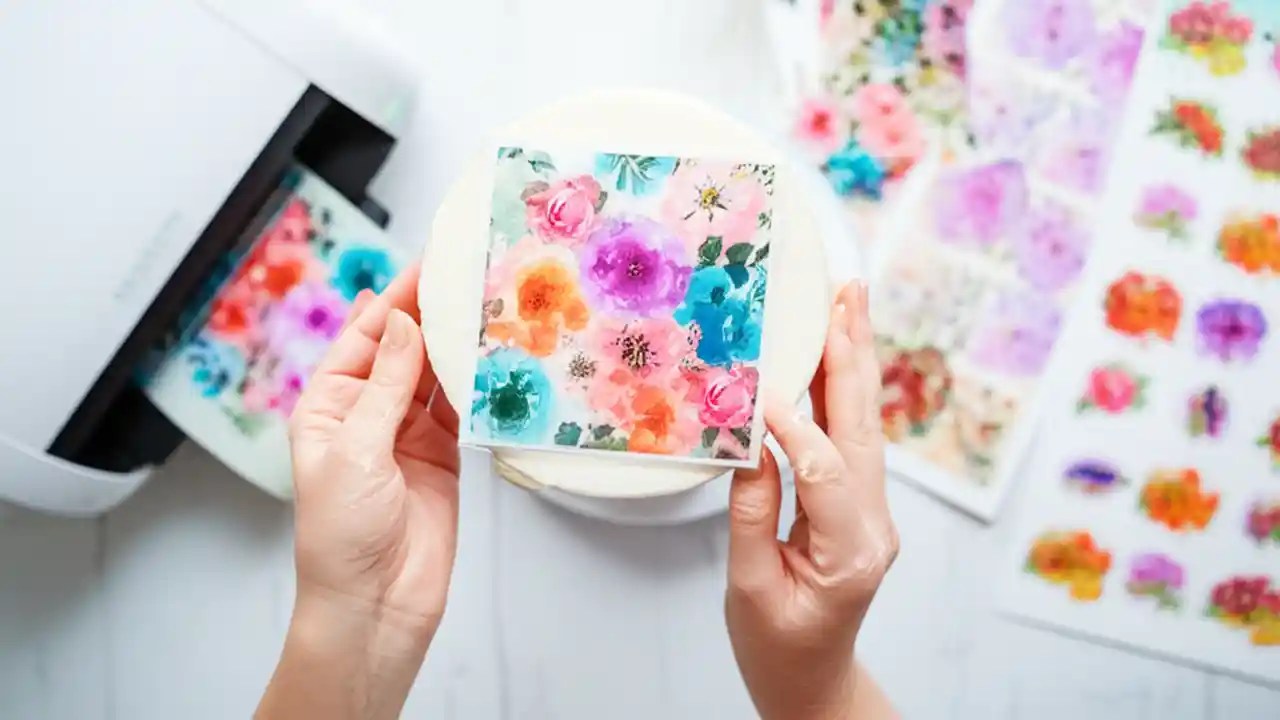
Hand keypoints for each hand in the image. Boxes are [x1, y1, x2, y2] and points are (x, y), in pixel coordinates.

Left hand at [258, 265, 460, 719]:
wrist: (375, 605)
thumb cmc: (341, 534)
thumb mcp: (356, 449)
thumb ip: (386, 385)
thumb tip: (401, 320)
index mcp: (330, 404)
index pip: (365, 336)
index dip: (396, 299)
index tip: (429, 263)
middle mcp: (368, 413)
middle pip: (403, 349)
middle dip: (432, 315)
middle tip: (470, 275)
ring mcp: (407, 435)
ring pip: (436, 376)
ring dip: (458, 346)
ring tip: (489, 307)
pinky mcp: (443, 458)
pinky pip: (461, 410)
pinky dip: (477, 385)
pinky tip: (495, 358)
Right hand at [725, 281, 899, 719]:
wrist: (811, 679)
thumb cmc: (778, 647)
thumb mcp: (751, 589)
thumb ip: (752, 516)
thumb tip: (753, 444)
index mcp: (851, 552)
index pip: (824, 472)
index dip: (795, 427)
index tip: (764, 386)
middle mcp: (873, 524)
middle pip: (863, 427)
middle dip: (852, 355)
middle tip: (845, 294)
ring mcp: (871, 510)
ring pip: (862, 423)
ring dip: (852, 359)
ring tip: (847, 303)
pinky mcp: (857, 502)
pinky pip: (850, 437)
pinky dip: (840, 389)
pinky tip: (833, 351)